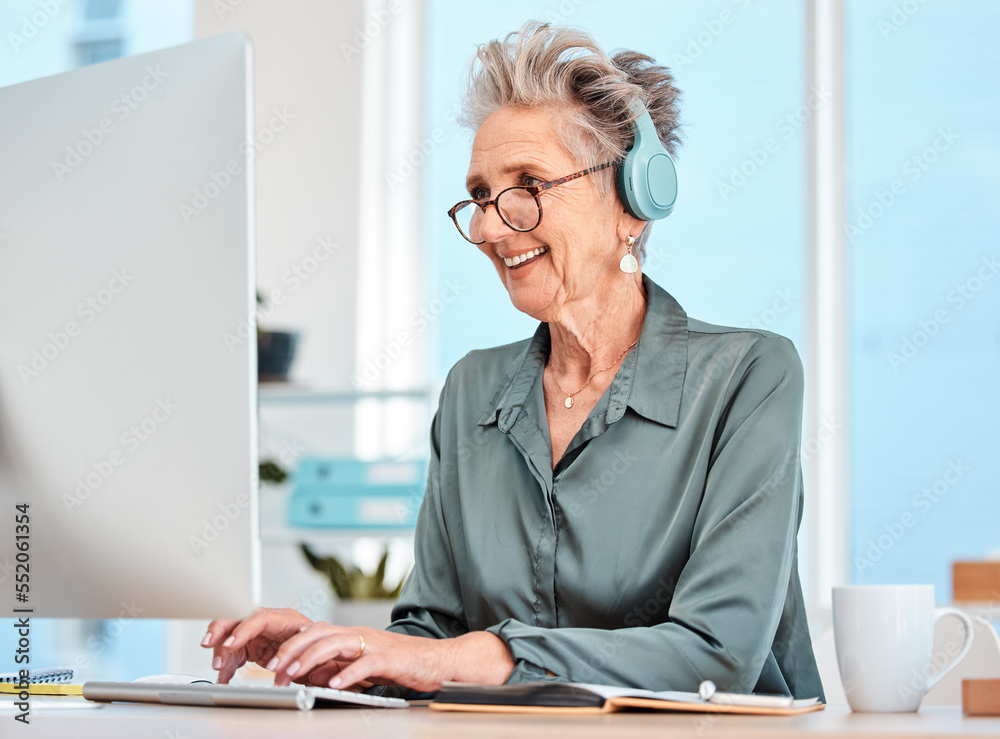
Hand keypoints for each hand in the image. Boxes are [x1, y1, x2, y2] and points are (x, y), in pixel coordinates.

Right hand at [201, 607, 313, 683]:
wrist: (323, 656)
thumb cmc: (322, 651)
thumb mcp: (315, 654)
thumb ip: (299, 659)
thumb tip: (283, 669)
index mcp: (287, 619)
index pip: (259, 618)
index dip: (243, 630)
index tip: (230, 644)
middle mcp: (270, 623)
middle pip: (239, 618)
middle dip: (220, 629)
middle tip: (209, 645)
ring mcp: (260, 633)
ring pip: (232, 636)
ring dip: (222, 652)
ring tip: (219, 670)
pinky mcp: (254, 646)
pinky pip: (235, 652)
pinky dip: (227, 665)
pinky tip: (224, 676)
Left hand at [266, 624, 513, 692]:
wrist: (438, 660)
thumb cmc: (401, 663)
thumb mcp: (363, 663)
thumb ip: (339, 665)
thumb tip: (311, 674)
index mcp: (351, 636)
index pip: (313, 633)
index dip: (290, 645)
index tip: (271, 663)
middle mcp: (360, 636)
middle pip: (319, 633)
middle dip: (292, 650)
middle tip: (274, 670)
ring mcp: (375, 645)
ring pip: (336, 643)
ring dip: (312, 658)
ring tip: (294, 674)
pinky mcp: (390, 659)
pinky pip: (365, 664)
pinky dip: (347, 673)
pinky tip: (334, 684)